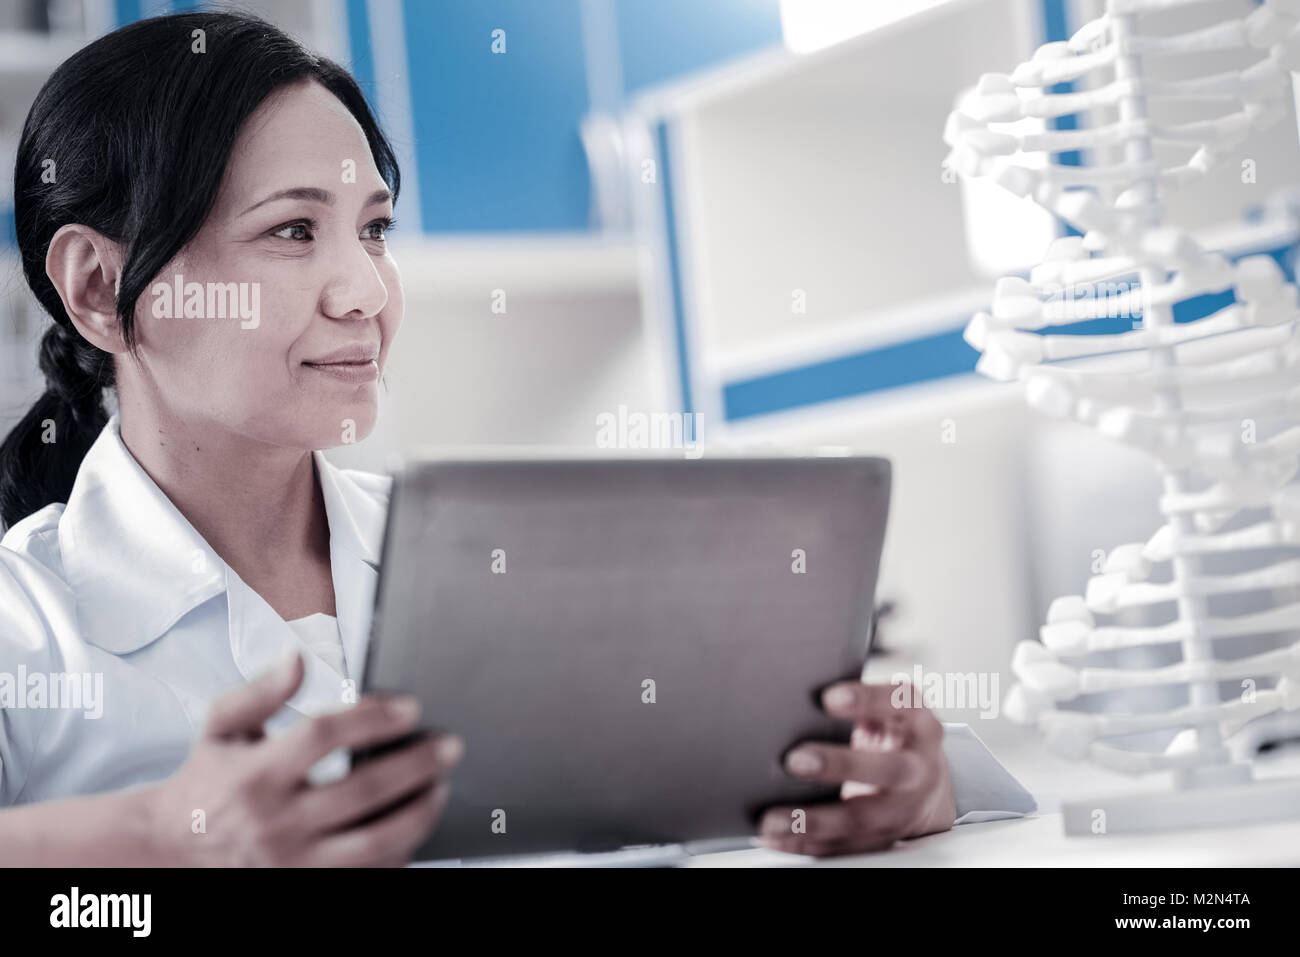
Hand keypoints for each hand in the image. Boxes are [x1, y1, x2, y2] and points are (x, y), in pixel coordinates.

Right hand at [145, 651, 462, 865]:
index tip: (410, 706)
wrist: (176, 851)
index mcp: (256, 773)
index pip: (324, 737)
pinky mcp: (306, 888)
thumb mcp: (220, 728)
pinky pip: (367, 875)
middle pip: (361, 791)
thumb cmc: (208, 780)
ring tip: (441, 787)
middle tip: (449, 746)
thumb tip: (297, 658)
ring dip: (417, 813)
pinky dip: (400, 853)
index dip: (373, 718)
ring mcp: (293, 864)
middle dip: (415, 765)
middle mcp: (276, 822)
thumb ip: (259, 691)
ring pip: (373, 844)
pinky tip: (416, 827)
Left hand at [758, 681, 955, 856]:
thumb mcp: (883, 708)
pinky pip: (847, 846)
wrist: (927, 782)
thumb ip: (853, 702)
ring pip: (863, 818)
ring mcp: (905, 807)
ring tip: (773, 819)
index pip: (898, 702)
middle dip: (840, 765)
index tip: (828, 698)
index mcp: (917, 721)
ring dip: (814, 822)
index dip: (866, 700)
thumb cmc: (891, 732)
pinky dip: (810, 844)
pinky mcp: (887, 838)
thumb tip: (788, 690)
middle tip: (794, 760)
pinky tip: (780, 838)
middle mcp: (918, 766)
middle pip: (887, 769)